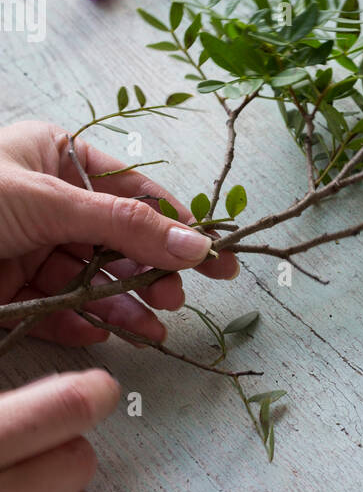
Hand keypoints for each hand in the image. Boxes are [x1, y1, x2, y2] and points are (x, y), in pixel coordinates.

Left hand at [0, 120, 237, 345]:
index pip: (134, 193)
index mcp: (57, 159)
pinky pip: (53, 308)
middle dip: (148, 272)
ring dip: (121, 307)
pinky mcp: (7, 287)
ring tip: (150, 330)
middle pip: (116, 241)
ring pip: (89, 280)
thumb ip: (124, 225)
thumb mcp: (50, 201)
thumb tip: (194, 244)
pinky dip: (77, 323)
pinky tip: (101, 332)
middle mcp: (47, 201)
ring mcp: (26, 246)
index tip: (214, 256)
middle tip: (175, 298)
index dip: (176, 225)